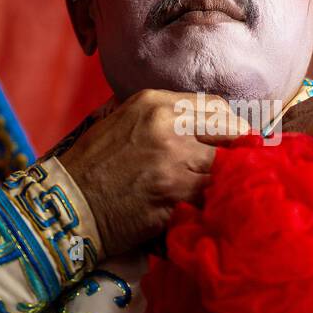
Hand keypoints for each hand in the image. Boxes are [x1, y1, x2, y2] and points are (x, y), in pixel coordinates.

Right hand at [57, 89, 250, 258]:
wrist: (66, 204)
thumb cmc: (92, 166)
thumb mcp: (123, 121)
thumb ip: (163, 117)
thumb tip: (205, 124)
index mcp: (155, 103)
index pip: (216, 107)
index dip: (233, 125)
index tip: (240, 141)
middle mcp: (168, 127)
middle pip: (230, 134)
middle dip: (241, 152)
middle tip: (246, 167)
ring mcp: (174, 163)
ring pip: (226, 168)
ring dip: (230, 181)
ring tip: (231, 190)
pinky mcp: (175, 197)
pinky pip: (212, 197)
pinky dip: (216, 203)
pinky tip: (214, 208)